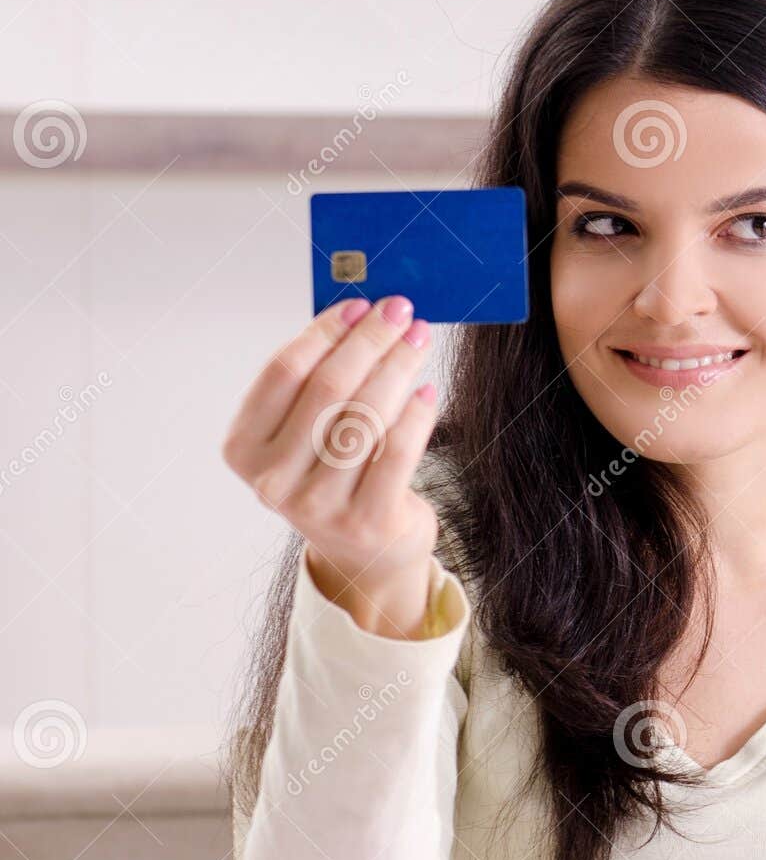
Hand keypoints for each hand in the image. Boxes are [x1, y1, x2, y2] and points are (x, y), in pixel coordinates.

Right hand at [222, 295, 441, 638]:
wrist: (364, 555)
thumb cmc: (335, 475)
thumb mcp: (307, 434)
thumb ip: (318, 383)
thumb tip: (361, 315)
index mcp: (244, 449)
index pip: (284, 373)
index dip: (324, 331)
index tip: (359, 304)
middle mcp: (273, 480)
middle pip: (327, 389)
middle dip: (369, 341)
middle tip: (400, 311)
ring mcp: (318, 506)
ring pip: (365, 416)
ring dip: (398, 368)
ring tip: (419, 340)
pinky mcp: (367, 521)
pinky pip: (398, 451)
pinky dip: (417, 414)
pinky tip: (428, 390)